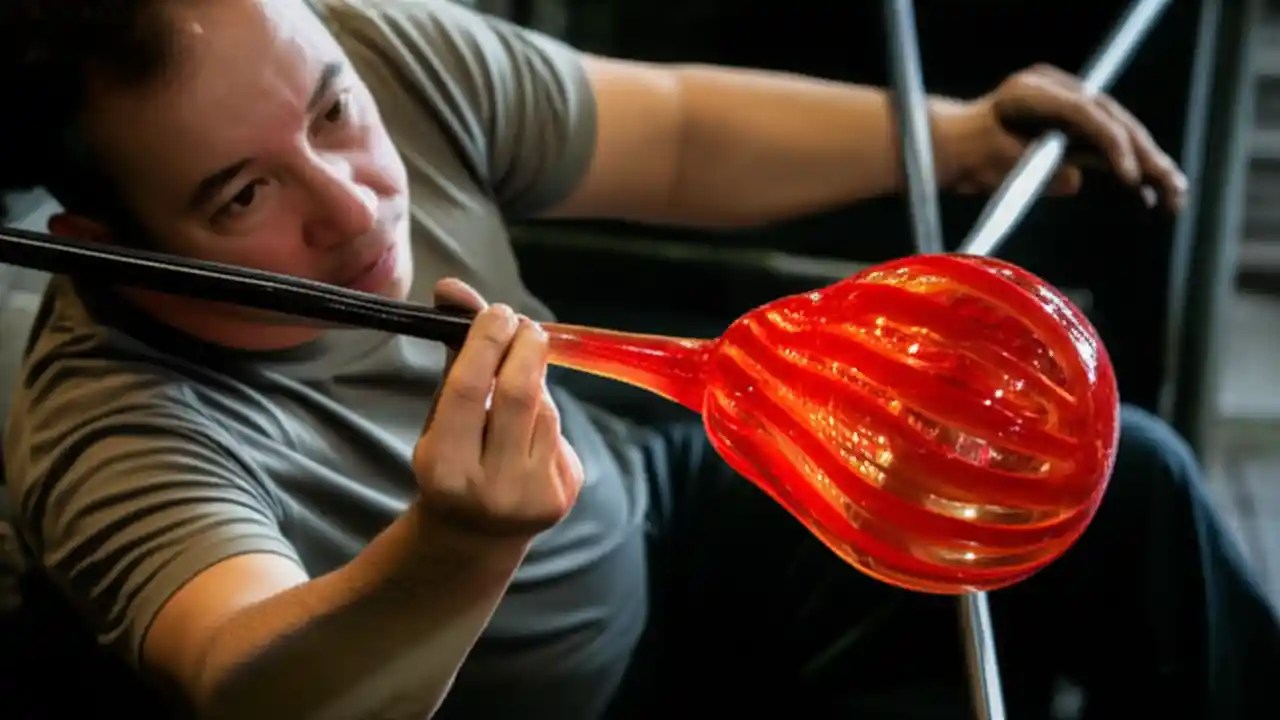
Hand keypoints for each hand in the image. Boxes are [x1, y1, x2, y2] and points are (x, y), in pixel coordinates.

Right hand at [412, 278, 584, 541]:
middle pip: (517, 394)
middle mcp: (488, 487)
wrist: (475, 535)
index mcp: (443, 467)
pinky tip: (530, 422)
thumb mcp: (440, 415)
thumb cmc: (453, 458)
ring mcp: (530, 496)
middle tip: (523, 324)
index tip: (497, 312)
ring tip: (519, 375)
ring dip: (535, 381)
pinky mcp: (561, 496)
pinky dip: (546, 414)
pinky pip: (559, 433)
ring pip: (544, 411)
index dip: (485, 342)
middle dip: (525, 347)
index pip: (468, 389)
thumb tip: (452, 286)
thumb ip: (454, 352)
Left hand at [937, 63, 1187, 211]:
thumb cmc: (964, 154)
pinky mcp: (1073, 134)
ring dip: (1148, 166)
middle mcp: (1058, 93)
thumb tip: (1074, 179)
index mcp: (1033, 90)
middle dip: (1144, 156)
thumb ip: (1033, 168)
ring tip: (1176, 196)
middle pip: (1112, 121)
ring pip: (1119, 137)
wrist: (953, 149)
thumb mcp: (993, 163)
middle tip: (1171, 186)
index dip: (1111, 141)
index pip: (1085, 111)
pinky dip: (1129, 174)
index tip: (1130, 176)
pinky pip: (1108, 153)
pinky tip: (1154, 198)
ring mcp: (1067, 112)